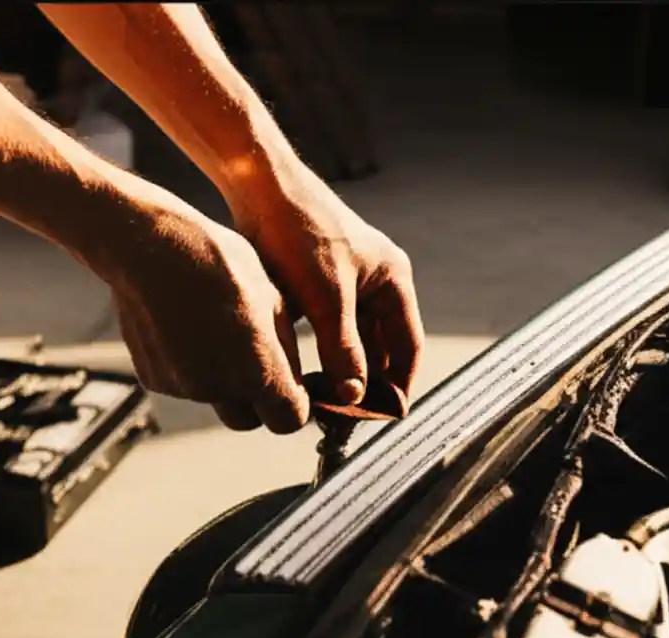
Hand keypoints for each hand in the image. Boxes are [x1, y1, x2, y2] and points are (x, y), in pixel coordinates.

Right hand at [102, 203, 310, 433]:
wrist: (151, 248)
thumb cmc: (218, 262)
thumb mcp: (273, 298)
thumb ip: (285, 349)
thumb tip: (292, 376)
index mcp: (258, 373)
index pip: (289, 420)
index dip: (294, 403)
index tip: (291, 384)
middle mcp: (219, 389)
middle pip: (249, 419)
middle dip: (256, 401)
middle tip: (255, 362)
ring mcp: (182, 387)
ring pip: (213, 399)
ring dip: (221, 380)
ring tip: (216, 330)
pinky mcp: (154, 379)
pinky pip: (182, 384)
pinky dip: (189, 368)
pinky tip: (187, 329)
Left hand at [230, 168, 423, 404]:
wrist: (259, 188)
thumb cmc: (300, 232)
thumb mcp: (326, 296)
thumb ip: (343, 347)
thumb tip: (354, 394)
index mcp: (392, 280)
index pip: (408, 345)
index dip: (400, 384)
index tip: (386, 417)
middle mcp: (376, 283)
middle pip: (381, 348)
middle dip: (367, 382)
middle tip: (348, 417)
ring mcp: (346, 284)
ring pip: (352, 342)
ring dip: (343, 370)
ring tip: (326, 404)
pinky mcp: (316, 285)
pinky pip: (328, 331)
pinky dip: (321, 354)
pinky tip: (304, 376)